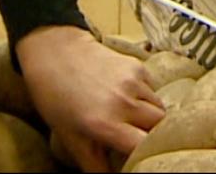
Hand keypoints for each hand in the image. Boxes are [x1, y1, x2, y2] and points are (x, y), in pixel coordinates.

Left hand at [18, 26, 163, 171]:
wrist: (55, 53)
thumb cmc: (57, 100)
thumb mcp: (71, 139)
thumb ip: (95, 166)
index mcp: (105, 124)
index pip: (143, 146)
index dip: (147, 155)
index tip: (141, 158)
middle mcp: (123, 102)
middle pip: (160, 126)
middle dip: (154, 135)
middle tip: (140, 139)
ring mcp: (133, 81)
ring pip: (160, 107)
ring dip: (152, 117)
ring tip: (132, 118)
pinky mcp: (137, 66)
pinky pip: (153, 89)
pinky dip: (146, 98)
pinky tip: (127, 97)